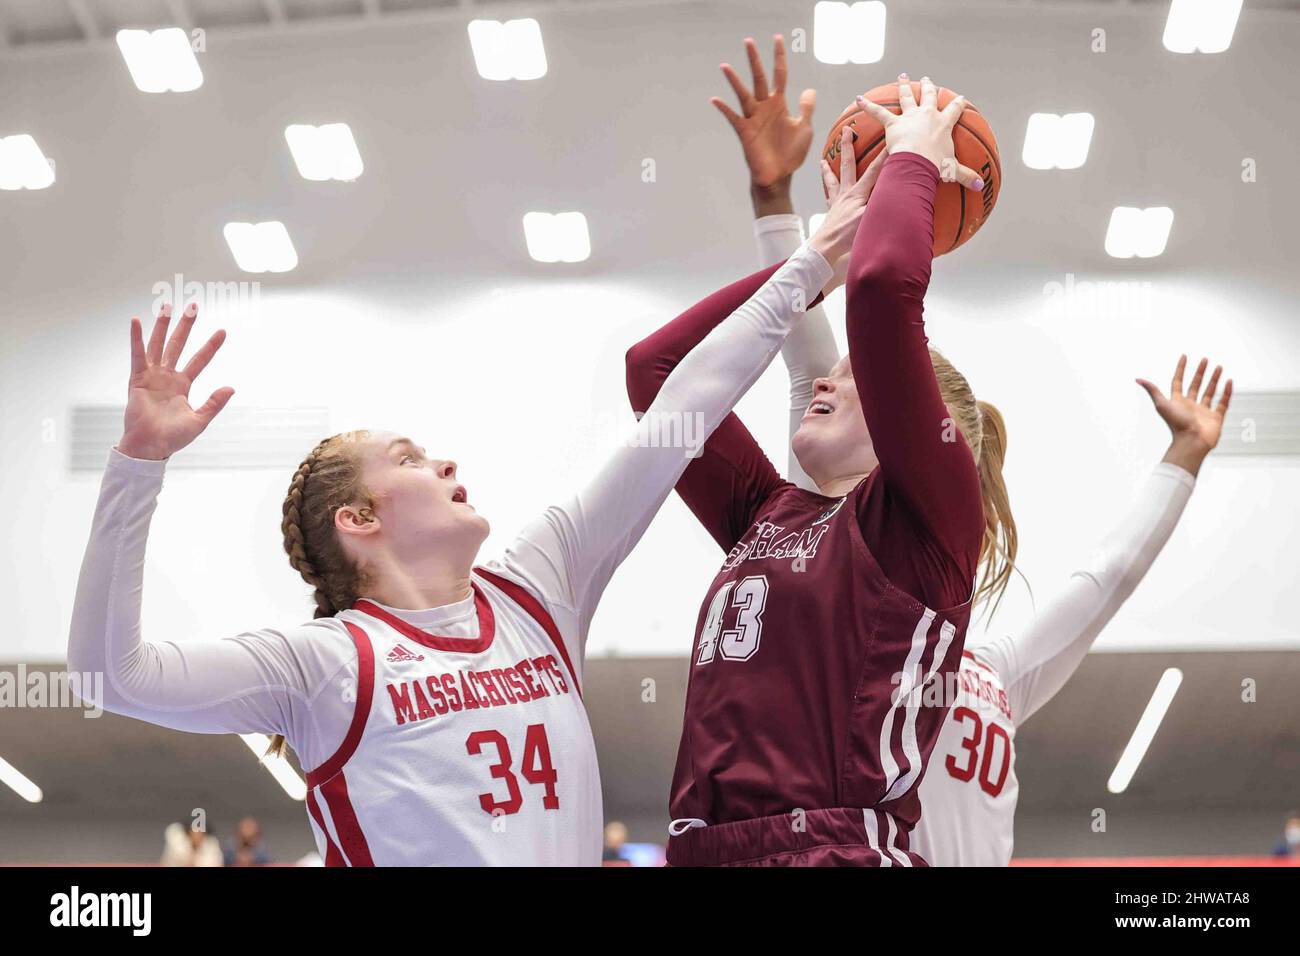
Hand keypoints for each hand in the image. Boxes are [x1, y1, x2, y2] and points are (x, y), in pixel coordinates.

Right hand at [115, 303, 234, 460]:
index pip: (200, 360)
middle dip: (186, 326)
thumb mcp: (200, 420)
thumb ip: (214, 403)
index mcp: (183, 385)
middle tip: (193, 306)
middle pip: (179, 345)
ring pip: (159, 345)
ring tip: (167, 305)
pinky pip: (137, 355)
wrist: (150, 447)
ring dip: (162, 326)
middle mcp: (167, 377)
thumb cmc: (173, 438)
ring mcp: (152, 376)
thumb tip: (232, 387)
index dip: (211, 346)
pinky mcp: (137, 379)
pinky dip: (136, 338)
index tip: (223, 331)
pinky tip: (136, 321)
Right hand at [711, 35, 815, 206]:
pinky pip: (733, 118)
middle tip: (748, 41)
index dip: (779, 57)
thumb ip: (806, 108)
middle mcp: (764, 107)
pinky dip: (724, 109)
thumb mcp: (804, 128)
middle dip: (754, 60)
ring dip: (734, 81)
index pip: (779, 75)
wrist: (779, 177)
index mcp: (779, 104)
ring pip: (743, 94)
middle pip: (758, 78)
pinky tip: (715, 100)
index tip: (778, 38)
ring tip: (725, 66)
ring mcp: (753, 119)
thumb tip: (809, 89)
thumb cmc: (790, 154)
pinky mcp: (745, 133)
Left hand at [807, 128, 887, 264]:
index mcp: (857, 194)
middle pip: (847, 165)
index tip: (891, 140)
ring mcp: (836, 202)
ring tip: (822, 160)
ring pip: (832, 180)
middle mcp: (845, 194)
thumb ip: (882, 204)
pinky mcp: (831, 213)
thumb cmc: (847, 236)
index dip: (885, 155)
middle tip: (847, 131)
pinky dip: (828, 192)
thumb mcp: (870, 219)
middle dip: (848, 146)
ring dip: (828, 169)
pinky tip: (828, 193)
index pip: (874, 170)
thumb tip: (897, 195)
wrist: (825, 249)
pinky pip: (829, 198)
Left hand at [856, 73, 982, 189]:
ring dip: (904, 86)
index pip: (954, 110)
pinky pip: (878, 112)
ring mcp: (909, 117)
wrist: (918, 161)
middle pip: (929, 96)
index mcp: (943, 124)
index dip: (958, 104)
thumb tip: (980, 186)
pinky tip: (858, 99)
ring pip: (906, 97)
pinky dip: (867, 106)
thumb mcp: (953, 170)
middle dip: (929, 87)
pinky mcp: (892, 124)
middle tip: (928, 80)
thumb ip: (965, 176)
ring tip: (902, 76)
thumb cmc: (936, 165)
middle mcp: (927, 115)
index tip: (960, 98)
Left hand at [1137, 355, 1232, 476]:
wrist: (1192, 442)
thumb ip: (1152, 391)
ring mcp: (1203, 411)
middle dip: (1200, 372)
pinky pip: (1223, 403)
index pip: (1178, 381)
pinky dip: (1227, 392)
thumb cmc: (1176, 425)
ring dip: (1214, 379)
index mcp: (1177, 402)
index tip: (1184, 356)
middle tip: (1205, 360)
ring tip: (1219, 367)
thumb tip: (1138, 379)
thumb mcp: (1162, 404)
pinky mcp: (1216, 418)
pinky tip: (1229, 381)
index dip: (1180, 369)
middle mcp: (1190, 405)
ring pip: (1210, 392)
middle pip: (1195, 385)